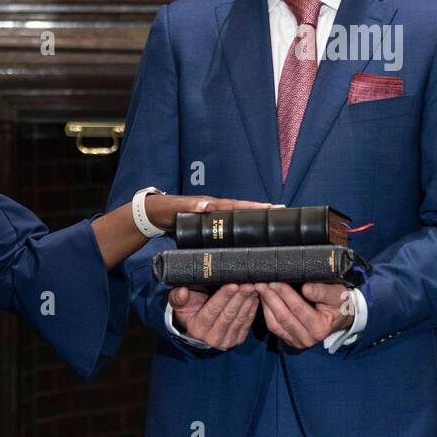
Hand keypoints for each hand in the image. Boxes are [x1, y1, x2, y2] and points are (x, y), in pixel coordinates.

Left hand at [145, 193, 271, 231]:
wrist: (154, 214)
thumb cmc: (165, 210)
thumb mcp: (177, 207)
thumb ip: (190, 205)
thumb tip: (207, 204)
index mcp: (211, 204)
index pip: (236, 205)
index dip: (253, 207)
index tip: (270, 207)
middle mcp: (215, 208)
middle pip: (242, 209)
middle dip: (260, 210)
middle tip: (281, 211)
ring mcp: (212, 215)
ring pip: (237, 216)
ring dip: (253, 217)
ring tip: (271, 220)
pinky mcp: (208, 223)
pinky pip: (228, 223)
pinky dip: (240, 225)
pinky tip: (248, 232)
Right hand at [169, 283, 257, 349]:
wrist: (197, 323)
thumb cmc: (189, 308)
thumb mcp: (180, 303)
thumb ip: (178, 297)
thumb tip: (182, 291)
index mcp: (197, 328)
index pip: (212, 310)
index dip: (223, 297)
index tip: (233, 284)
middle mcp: (212, 337)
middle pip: (228, 314)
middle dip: (239, 297)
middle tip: (247, 283)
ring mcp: (226, 340)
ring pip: (240, 318)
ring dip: (248, 301)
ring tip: (253, 287)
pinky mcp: (238, 339)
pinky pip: (247, 322)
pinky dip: (252, 308)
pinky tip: (255, 296)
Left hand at [257, 282, 353, 349]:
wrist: (340, 317)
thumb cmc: (338, 303)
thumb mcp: (337, 295)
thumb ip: (323, 292)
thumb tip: (306, 288)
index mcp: (320, 328)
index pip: (298, 308)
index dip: (285, 294)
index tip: (275, 281)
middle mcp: (308, 339)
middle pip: (284, 316)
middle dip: (271, 298)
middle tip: (261, 282)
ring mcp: (297, 341)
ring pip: (275, 323)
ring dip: (266, 304)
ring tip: (260, 288)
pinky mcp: (290, 340)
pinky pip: (274, 327)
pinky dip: (266, 312)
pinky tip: (264, 299)